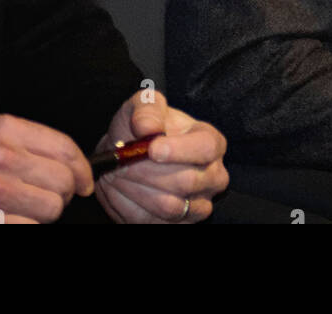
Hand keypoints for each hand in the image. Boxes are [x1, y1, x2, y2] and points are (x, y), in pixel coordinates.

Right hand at [0, 113, 92, 223]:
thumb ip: (25, 140)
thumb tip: (66, 160)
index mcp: (6, 128)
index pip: (64, 147)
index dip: (82, 168)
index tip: (84, 180)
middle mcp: (2, 156)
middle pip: (62, 181)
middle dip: (64, 193)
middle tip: (53, 196)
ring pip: (50, 209)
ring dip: (46, 213)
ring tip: (29, 209)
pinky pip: (28, 228)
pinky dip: (27, 227)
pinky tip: (14, 220)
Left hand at [93, 88, 227, 223]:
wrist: (130, 156)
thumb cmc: (142, 128)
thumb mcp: (143, 105)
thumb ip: (147, 109)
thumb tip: (147, 127)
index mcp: (211, 141)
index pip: (206, 148)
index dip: (178, 150)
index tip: (151, 148)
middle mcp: (213, 176)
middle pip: (187, 181)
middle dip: (148, 172)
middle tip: (124, 162)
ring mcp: (199, 205)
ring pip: (170, 207)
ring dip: (136, 191)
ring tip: (118, 174)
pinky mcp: (180, 225)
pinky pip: (153, 223)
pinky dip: (129, 209)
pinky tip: (119, 191)